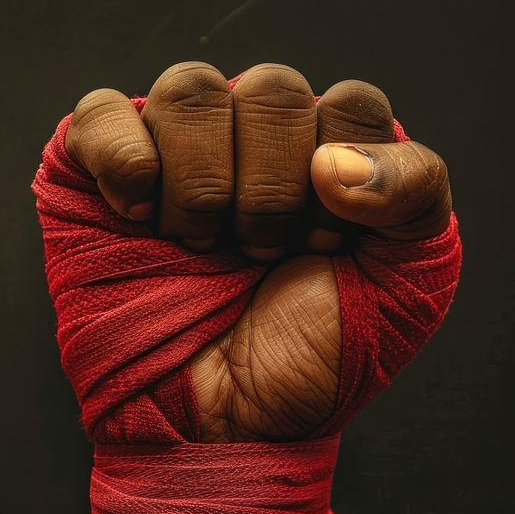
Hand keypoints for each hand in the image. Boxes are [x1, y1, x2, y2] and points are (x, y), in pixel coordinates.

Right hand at [58, 61, 455, 441]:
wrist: (223, 425)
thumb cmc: (308, 359)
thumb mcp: (403, 287)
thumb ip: (417, 194)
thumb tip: (335, 156)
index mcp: (327, 157)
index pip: (352, 104)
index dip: (344, 183)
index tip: (327, 251)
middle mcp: (253, 142)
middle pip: (273, 88)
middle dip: (274, 194)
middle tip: (262, 257)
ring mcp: (175, 150)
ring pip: (191, 88)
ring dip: (204, 187)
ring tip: (205, 249)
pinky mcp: (97, 172)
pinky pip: (103, 113)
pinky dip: (127, 163)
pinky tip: (142, 218)